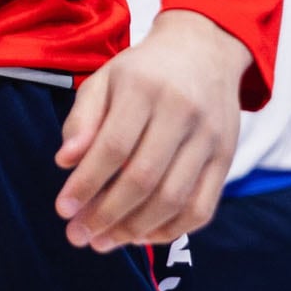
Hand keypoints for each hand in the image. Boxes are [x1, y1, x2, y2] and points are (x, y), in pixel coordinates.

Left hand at [55, 9, 247, 252]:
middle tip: (79, 236)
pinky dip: (171, 230)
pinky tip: (141, 236)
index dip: (86, 183)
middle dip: (107, 215)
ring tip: (104, 241)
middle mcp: (180, 112)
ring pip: (174, 199)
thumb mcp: (106, 79)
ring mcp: (209, 137)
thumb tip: (65, 162)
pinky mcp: (227, 158)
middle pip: (144, 178)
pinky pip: (201, 208)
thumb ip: (83, 118)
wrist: (204, 49)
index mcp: (143, 87)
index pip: (113, 146)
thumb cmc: (143, 70)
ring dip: (135, 229)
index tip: (63, 210)